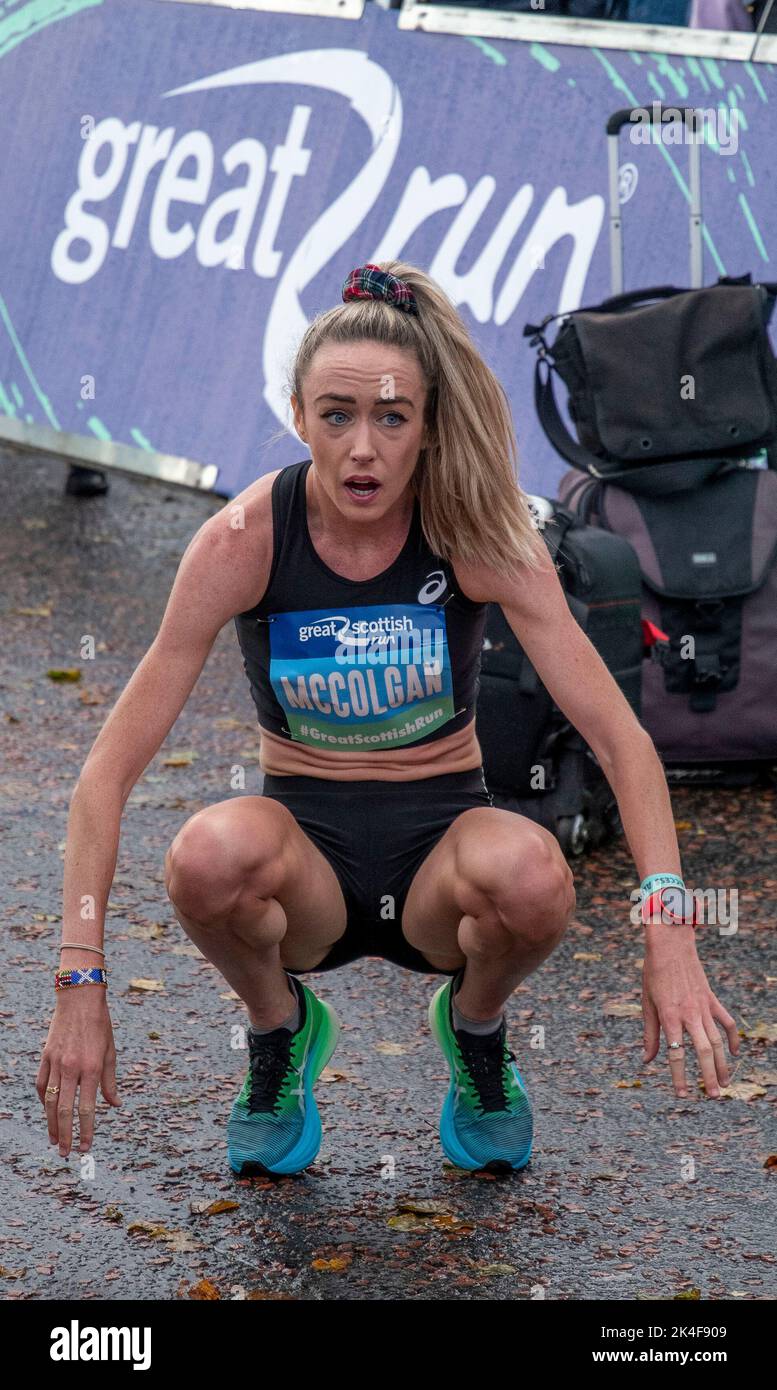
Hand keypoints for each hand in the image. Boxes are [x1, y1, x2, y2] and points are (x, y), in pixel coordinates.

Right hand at [35, 988, 120, 1155]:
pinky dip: (43, 1101)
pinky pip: (41, 1085)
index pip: (87, 1108)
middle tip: (66, 1153)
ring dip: (51, 1124)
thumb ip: (111, 1082)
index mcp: (92, 1068)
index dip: (86, 1131)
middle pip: (65, 1110)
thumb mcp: (111, 1052)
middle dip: (66, 1135)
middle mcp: (72, 1067)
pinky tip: (47, 1112)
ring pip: (49, 1101)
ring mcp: (56, 1062)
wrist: (79, 999)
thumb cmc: (100, 1026)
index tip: (86, 1148)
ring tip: (55, 1140)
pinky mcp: (45, 1057)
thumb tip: (115, 1105)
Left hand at [641, 926, 738, 1097]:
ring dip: (723, 1064)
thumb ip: (649, 1034)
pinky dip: (733, 1038)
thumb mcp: (646, 1004)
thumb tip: (648, 1060)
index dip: (679, 1077)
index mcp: (669, 1016)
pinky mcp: (712, 1000)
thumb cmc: (653, 974)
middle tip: (712, 1096)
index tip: (682, 1095)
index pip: (676, 1054)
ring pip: (717, 1041)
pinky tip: (735, 1053)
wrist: (670, 947)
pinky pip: (726, 1022)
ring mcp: (703, 1007)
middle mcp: (689, 1015)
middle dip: (709, 1076)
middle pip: (703, 1052)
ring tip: (725, 1083)